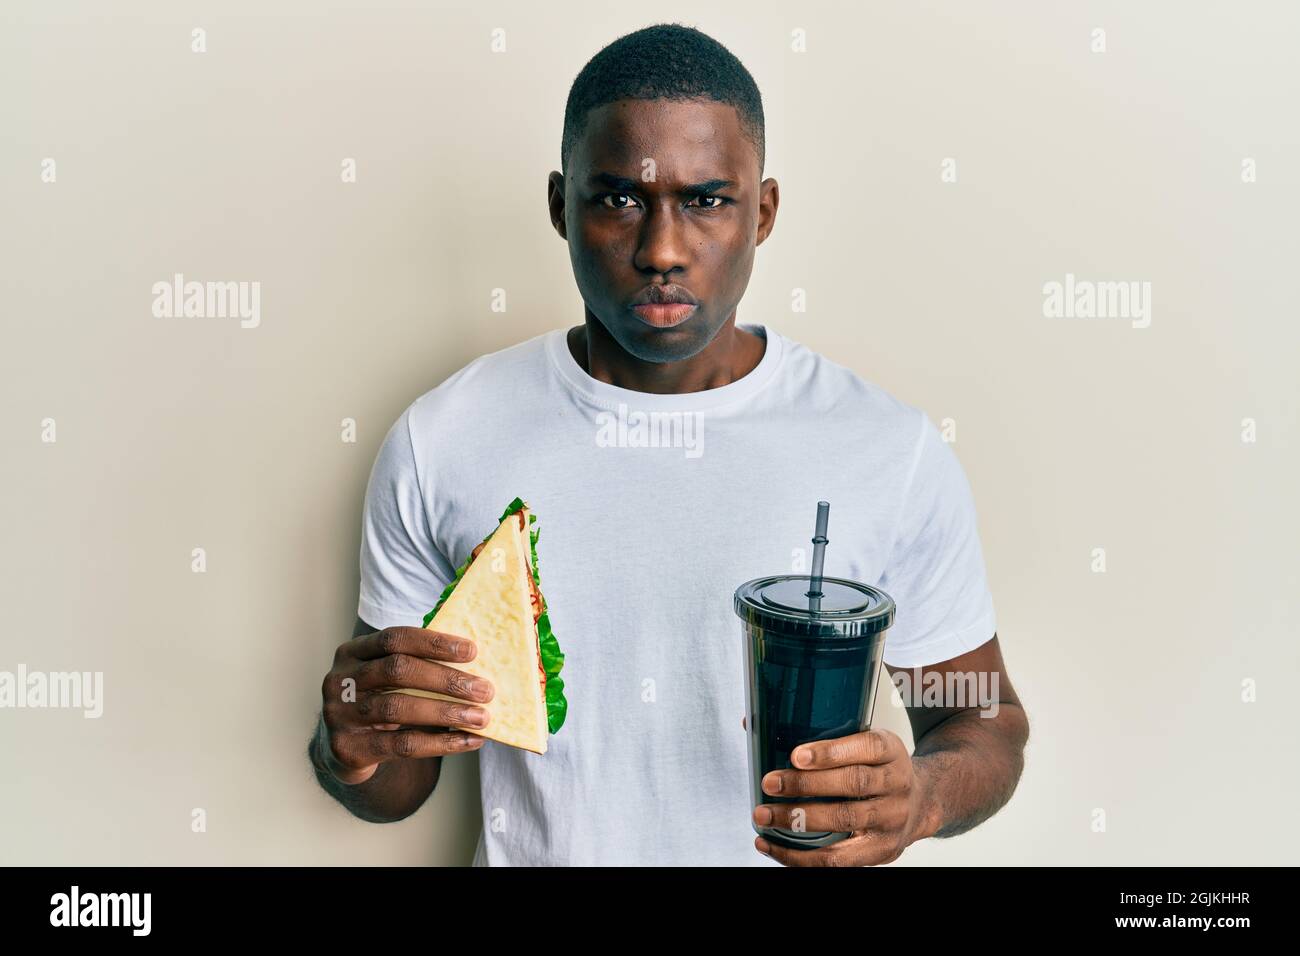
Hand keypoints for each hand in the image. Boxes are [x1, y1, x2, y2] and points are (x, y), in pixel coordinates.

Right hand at [316, 626, 495, 784]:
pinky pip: (402, 745)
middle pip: (397, 670)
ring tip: (481, 717)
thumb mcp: (388, 678)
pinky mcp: (348, 749)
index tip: (472, 651)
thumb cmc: (380, 702)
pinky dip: (441, 743)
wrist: (346, 752)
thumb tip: (472, 654)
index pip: (394, 638)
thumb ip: (419, 662)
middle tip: (485, 689)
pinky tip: (469, 740)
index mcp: (352, 652)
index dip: (434, 643)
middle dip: (446, 679)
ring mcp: (339, 715)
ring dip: (447, 712)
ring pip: (399, 708)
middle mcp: (339, 680)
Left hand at [749, 727, 932, 865]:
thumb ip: (820, 733)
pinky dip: (801, 856)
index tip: (795, 754)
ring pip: (845, 821)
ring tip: (764, 816)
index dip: (830, 752)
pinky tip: (772, 846)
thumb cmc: (877, 767)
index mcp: (890, 749)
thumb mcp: (863, 742)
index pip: (866, 747)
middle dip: (806, 785)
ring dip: (800, 820)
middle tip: (769, 783)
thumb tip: (752, 722)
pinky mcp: (881, 850)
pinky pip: (839, 859)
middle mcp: (897, 783)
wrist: (921, 802)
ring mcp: (892, 819)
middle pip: (853, 785)